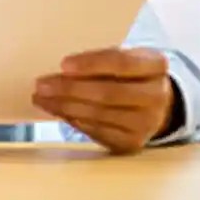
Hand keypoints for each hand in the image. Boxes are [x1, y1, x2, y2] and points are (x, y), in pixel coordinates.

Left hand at [32, 47, 172, 153]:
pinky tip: (57, 111)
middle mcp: (156, 95)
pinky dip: (74, 120)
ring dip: (64, 106)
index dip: (91, 64)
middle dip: (70, 89)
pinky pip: (97, 131)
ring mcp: (147, 122)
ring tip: (41, 98)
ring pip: (99, 114)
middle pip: (108, 93)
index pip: (122, 62)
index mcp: (155, 65)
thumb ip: (99, 60)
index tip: (63, 64)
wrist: (158, 105)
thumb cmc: (129, 74)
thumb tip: (60, 69)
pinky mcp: (133, 142)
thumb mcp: (124, 57)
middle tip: (41, 84)